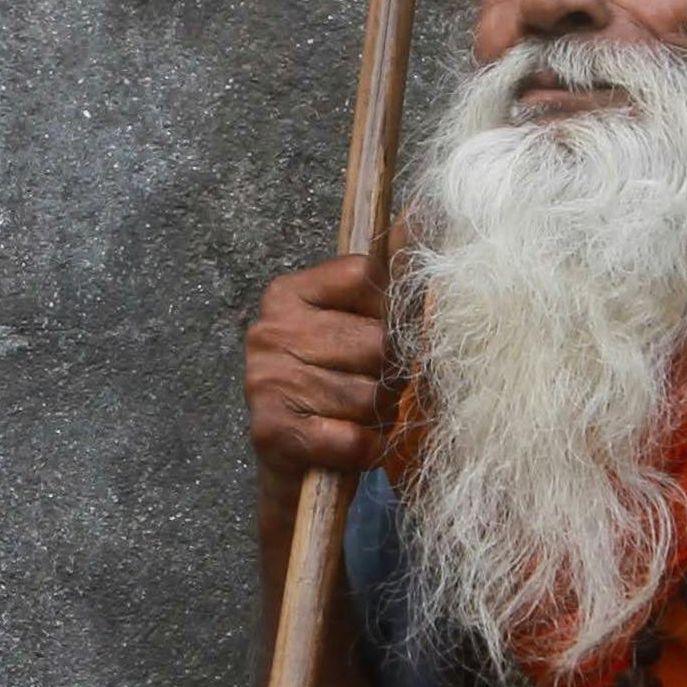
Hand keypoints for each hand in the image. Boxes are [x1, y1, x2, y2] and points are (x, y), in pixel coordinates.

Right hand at [244, 251, 389, 480]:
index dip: (392, 312)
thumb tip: (419, 213)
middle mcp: (270, 332)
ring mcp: (266, 381)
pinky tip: (349, 445)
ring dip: (378, 416)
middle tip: (373, 391)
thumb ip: (387, 279)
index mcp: (287, 294)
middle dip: (391, 374)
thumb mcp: (357, 327)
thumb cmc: (335, 392)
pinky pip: (354, 438)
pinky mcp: (272, 432)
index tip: (379, 336)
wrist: (294, 473)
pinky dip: (365, 449)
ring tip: (358, 419)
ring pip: (370, 394)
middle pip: (377, 341)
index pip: (367, 276)